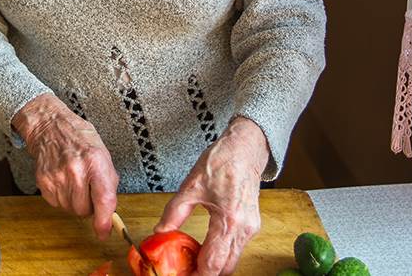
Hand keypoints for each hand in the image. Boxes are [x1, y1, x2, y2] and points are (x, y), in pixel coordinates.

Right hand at [13, 94, 119, 239]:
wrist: (50, 127)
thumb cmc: (79, 138)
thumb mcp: (103, 153)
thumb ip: (108, 181)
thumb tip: (109, 209)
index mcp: (95, 161)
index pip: (103, 199)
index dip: (104, 221)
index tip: (104, 232)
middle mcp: (76, 170)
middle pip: (84, 210)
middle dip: (89, 206)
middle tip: (88, 190)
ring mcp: (58, 177)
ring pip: (70, 209)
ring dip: (75, 202)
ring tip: (75, 182)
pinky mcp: (44, 182)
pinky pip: (57, 203)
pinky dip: (62, 198)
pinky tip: (63, 181)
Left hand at [155, 117, 267, 275]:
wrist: (245, 148)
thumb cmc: (222, 162)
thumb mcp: (191, 185)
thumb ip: (174, 212)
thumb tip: (160, 232)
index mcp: (229, 220)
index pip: (212, 263)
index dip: (196, 275)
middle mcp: (244, 229)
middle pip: (225, 269)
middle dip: (205, 274)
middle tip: (185, 271)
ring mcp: (250, 229)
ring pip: (232, 261)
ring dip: (213, 266)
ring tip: (191, 261)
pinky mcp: (251, 225)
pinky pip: (236, 249)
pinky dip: (220, 255)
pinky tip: (204, 249)